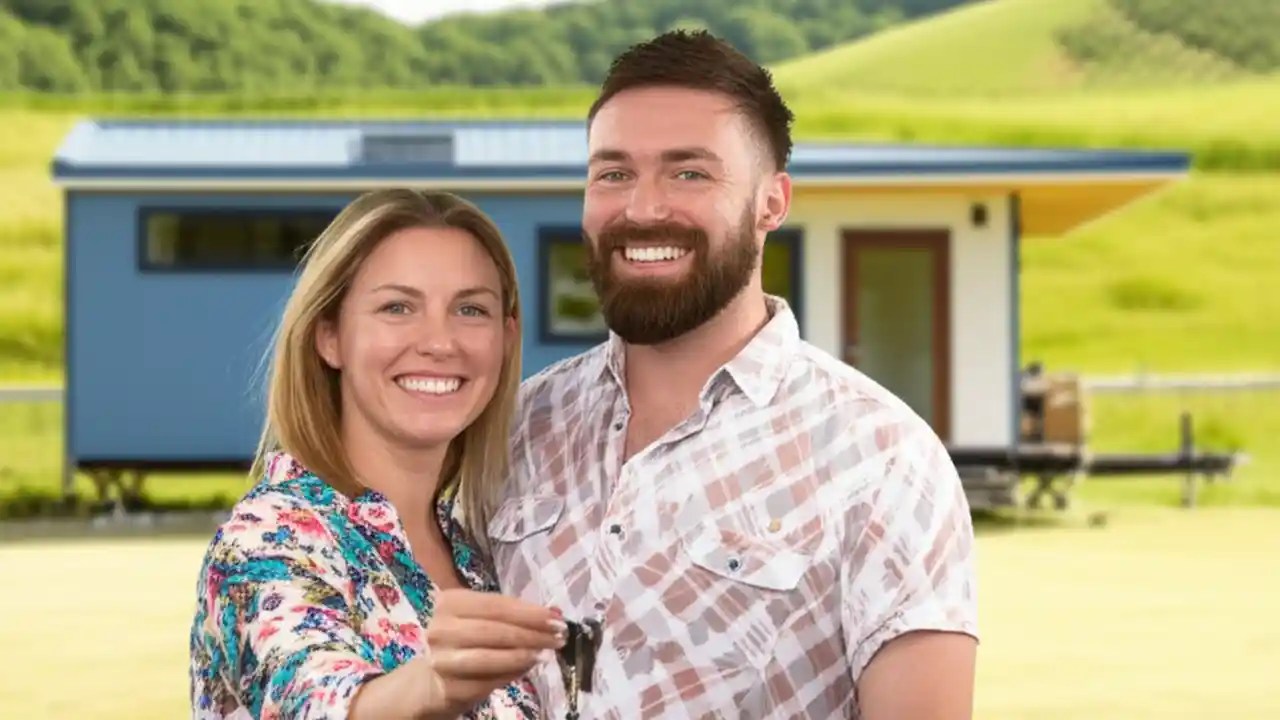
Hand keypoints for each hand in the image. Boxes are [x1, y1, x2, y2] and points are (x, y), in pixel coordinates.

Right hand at [418, 589, 564, 718]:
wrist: (432, 679)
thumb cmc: (464, 641)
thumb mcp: (482, 619)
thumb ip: (513, 616)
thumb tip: (554, 614)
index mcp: (450, 603)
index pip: (496, 605)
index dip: (530, 612)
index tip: (557, 618)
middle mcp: (441, 629)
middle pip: (495, 630)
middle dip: (532, 634)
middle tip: (558, 637)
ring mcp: (443, 660)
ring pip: (490, 657)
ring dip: (524, 655)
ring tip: (546, 654)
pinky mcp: (449, 688)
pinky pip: (488, 681)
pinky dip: (512, 673)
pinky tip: (529, 667)